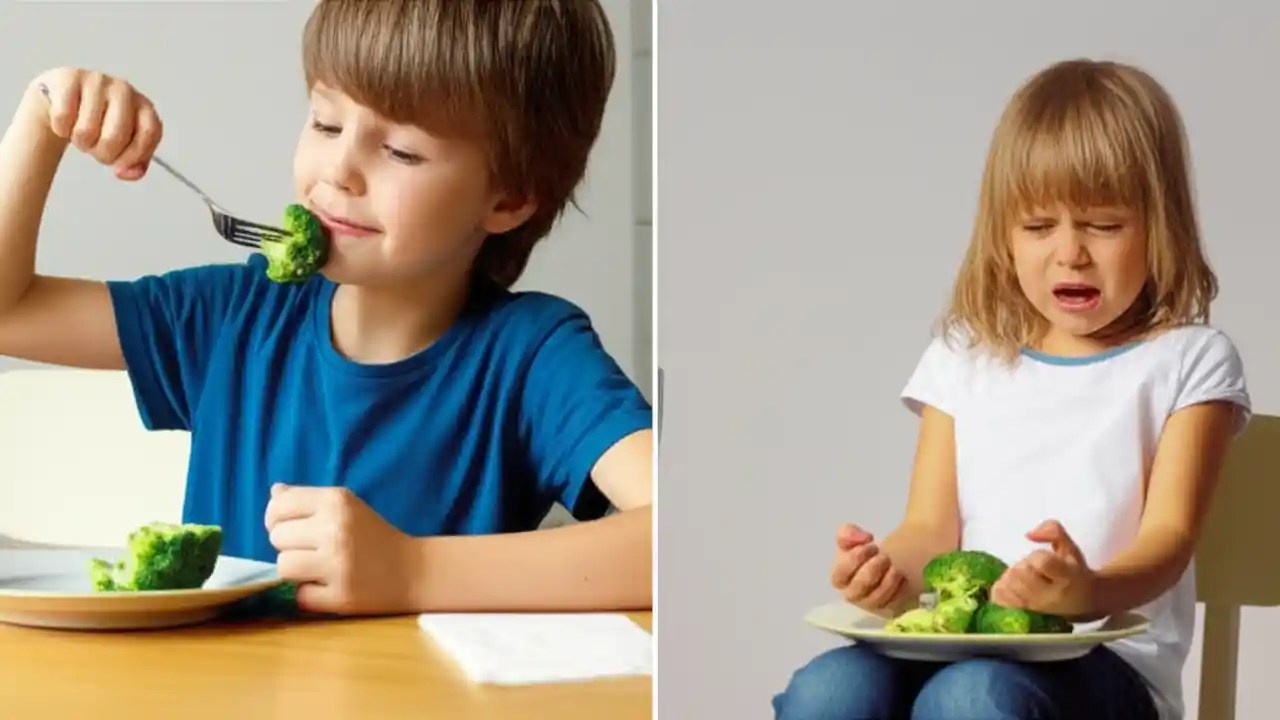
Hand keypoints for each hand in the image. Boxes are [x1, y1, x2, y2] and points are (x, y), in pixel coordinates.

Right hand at [26, 67, 161, 180]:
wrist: (62, 99)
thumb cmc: (99, 124)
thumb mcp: (123, 145)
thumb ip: (133, 162)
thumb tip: (130, 173)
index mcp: (144, 107)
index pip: (149, 133)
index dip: (133, 156)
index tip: (118, 169)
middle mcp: (124, 90)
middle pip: (115, 137)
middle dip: (102, 154)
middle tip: (96, 149)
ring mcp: (98, 81)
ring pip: (86, 131)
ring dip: (81, 142)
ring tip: (82, 133)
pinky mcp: (70, 79)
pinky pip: (63, 117)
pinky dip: (61, 128)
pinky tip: (66, 121)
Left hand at [264, 483, 418, 614]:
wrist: (414, 571)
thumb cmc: (373, 536)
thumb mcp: (346, 507)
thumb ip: (308, 499)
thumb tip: (274, 491)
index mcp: (337, 501)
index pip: (279, 505)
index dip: (277, 519)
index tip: (292, 528)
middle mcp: (336, 529)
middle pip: (277, 537)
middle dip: (290, 545)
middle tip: (315, 550)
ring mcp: (338, 564)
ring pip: (283, 566)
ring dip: (296, 571)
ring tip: (319, 568)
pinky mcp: (340, 596)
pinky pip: (300, 595)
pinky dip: (310, 594)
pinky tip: (329, 586)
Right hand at [830, 523, 905, 612]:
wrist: (895, 563)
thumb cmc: (869, 552)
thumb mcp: (854, 537)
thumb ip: (848, 534)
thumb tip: (861, 538)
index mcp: (840, 578)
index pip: (839, 575)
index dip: (854, 560)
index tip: (871, 544)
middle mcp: (852, 594)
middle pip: (858, 587)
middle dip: (872, 569)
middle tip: (884, 556)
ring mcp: (870, 605)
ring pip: (875, 598)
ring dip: (887, 580)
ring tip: (895, 565)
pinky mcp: (888, 610)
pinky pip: (892, 604)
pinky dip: (899, 589)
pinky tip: (903, 577)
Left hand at [990, 520, 1096, 617]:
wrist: (1084, 604)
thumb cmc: (1074, 573)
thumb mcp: (1069, 547)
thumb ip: (1052, 531)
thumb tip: (1029, 535)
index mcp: (1067, 577)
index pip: (1042, 562)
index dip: (1038, 557)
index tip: (1045, 560)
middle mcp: (1051, 596)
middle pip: (1020, 573)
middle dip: (1023, 567)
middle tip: (1035, 571)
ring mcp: (1035, 608)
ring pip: (1008, 585)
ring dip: (1012, 578)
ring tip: (1027, 581)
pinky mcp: (1022, 614)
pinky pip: (1000, 599)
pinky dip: (1001, 590)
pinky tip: (1013, 589)